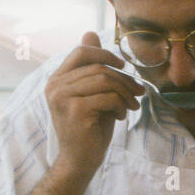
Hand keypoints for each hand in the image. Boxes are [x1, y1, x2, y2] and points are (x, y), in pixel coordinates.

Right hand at [45, 31, 143, 177]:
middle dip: (124, 79)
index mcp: (57, 79)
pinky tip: (121, 117)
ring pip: (105, 81)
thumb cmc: (88, 128)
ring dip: (125, 93)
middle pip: (98, 67)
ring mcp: (63, 97)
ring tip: (131, 107)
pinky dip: (121, 106)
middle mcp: (55, 86)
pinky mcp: (75, 110)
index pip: (81, 52)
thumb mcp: (92, 94)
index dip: (105, 55)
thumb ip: (91, 68)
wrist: (79, 161)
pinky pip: (109, 97)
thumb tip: (90, 33)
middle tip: (139, 93)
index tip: (123, 67)